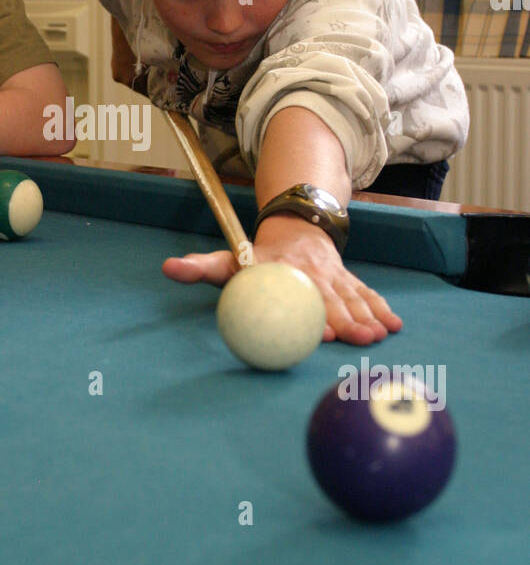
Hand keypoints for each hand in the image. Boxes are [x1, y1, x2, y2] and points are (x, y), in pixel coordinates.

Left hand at [163, 214, 401, 345]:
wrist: (294, 227)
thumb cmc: (256, 257)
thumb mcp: (228, 259)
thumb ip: (201, 267)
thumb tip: (168, 268)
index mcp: (283, 271)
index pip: (298, 293)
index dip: (310, 310)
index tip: (321, 331)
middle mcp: (313, 274)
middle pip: (332, 299)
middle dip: (347, 319)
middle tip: (358, 338)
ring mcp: (334, 277)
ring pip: (354, 297)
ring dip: (368, 316)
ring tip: (380, 334)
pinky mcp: (349, 280)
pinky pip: (367, 293)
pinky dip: (381, 307)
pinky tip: (395, 325)